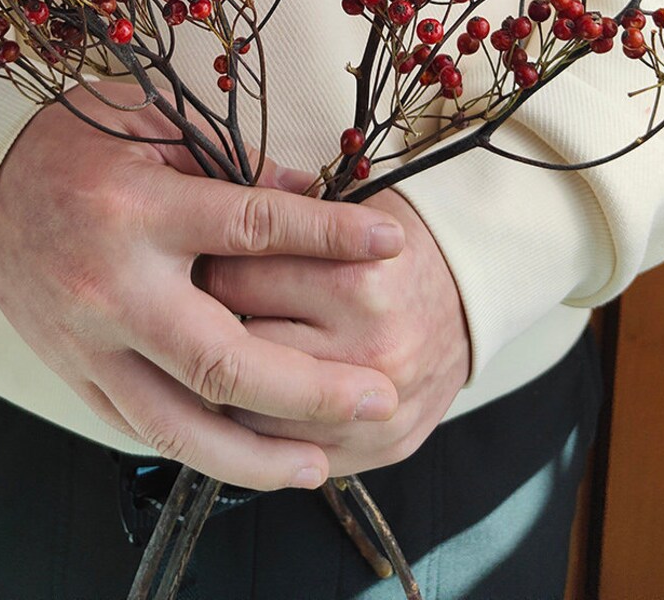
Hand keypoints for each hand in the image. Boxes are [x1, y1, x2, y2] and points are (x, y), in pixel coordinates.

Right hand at [0, 79, 407, 490]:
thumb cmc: (73, 142)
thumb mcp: (151, 125)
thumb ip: (232, 164)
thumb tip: (314, 190)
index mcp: (140, 209)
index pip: (252, 227)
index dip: (328, 236)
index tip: (390, 244)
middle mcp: (114, 285)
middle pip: (225, 357)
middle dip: (308, 388)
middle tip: (377, 395)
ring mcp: (88, 340)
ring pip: (178, 421)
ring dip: (254, 453)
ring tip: (317, 465)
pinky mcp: (71, 371)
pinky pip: (138, 427)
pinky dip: (194, 448)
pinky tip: (243, 456)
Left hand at [194, 186, 470, 474]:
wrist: (468, 297)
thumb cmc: (392, 249)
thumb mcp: (344, 213)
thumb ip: (279, 223)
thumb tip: (199, 237)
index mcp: (356, 279)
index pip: (237, 280)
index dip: (206, 266)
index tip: (195, 262)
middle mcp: (367, 346)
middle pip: (239, 349)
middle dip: (208, 327)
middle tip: (195, 309)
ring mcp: (375, 407)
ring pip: (252, 413)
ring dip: (227, 385)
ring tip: (221, 352)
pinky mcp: (377, 448)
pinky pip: (288, 451)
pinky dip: (261, 426)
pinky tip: (253, 395)